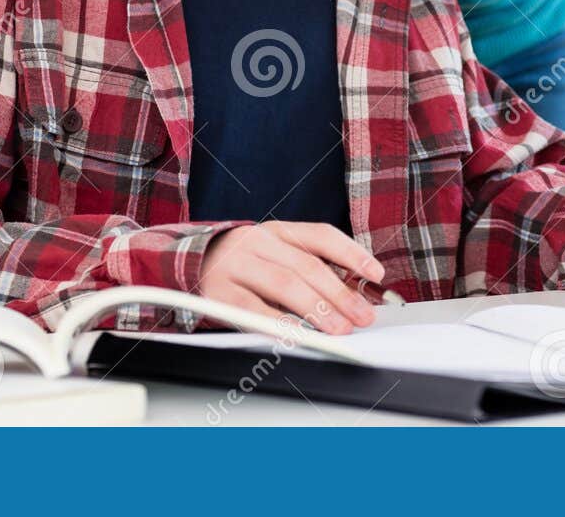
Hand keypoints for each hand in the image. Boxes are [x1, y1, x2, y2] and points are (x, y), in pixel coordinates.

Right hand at [197, 221, 384, 334]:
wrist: (188, 263)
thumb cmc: (245, 264)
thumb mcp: (276, 255)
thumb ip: (310, 267)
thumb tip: (355, 293)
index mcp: (278, 231)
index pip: (321, 236)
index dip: (351, 254)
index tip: (376, 273)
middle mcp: (258, 242)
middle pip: (307, 266)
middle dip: (341, 293)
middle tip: (362, 315)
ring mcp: (237, 266)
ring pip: (284, 284)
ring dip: (317, 309)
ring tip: (339, 328)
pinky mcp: (220, 293)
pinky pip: (252, 309)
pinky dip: (278, 323)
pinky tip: (297, 334)